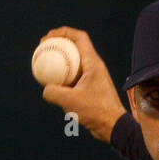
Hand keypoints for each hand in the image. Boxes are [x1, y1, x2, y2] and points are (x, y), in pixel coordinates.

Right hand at [37, 27, 126, 141]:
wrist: (113, 127)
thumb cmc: (96, 112)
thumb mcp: (70, 102)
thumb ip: (54, 93)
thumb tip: (45, 89)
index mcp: (93, 63)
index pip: (79, 38)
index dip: (63, 32)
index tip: (48, 37)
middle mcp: (95, 67)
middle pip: (75, 47)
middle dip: (59, 45)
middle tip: (44, 49)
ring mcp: (94, 78)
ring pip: (75, 63)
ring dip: (61, 62)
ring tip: (47, 67)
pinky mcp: (92, 89)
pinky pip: (75, 78)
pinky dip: (65, 78)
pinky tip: (55, 87)